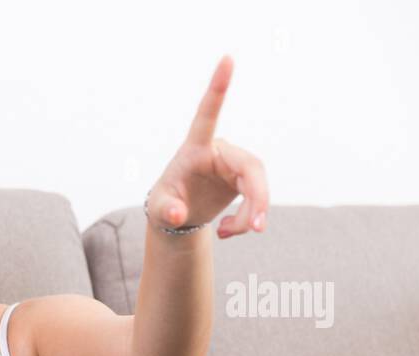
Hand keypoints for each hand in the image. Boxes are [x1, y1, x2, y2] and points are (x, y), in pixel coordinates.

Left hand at [147, 54, 269, 239]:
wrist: (177, 216)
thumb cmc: (165, 205)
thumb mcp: (160, 211)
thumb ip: (166, 212)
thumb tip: (178, 217)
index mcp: (195, 148)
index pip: (208, 114)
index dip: (218, 88)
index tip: (226, 58)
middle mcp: (219, 150)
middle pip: (251, 166)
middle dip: (257, 198)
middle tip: (255, 228)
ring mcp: (233, 163)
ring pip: (258, 184)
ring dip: (252, 212)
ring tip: (229, 233)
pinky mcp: (243, 178)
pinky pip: (256, 197)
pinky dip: (246, 219)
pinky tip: (227, 232)